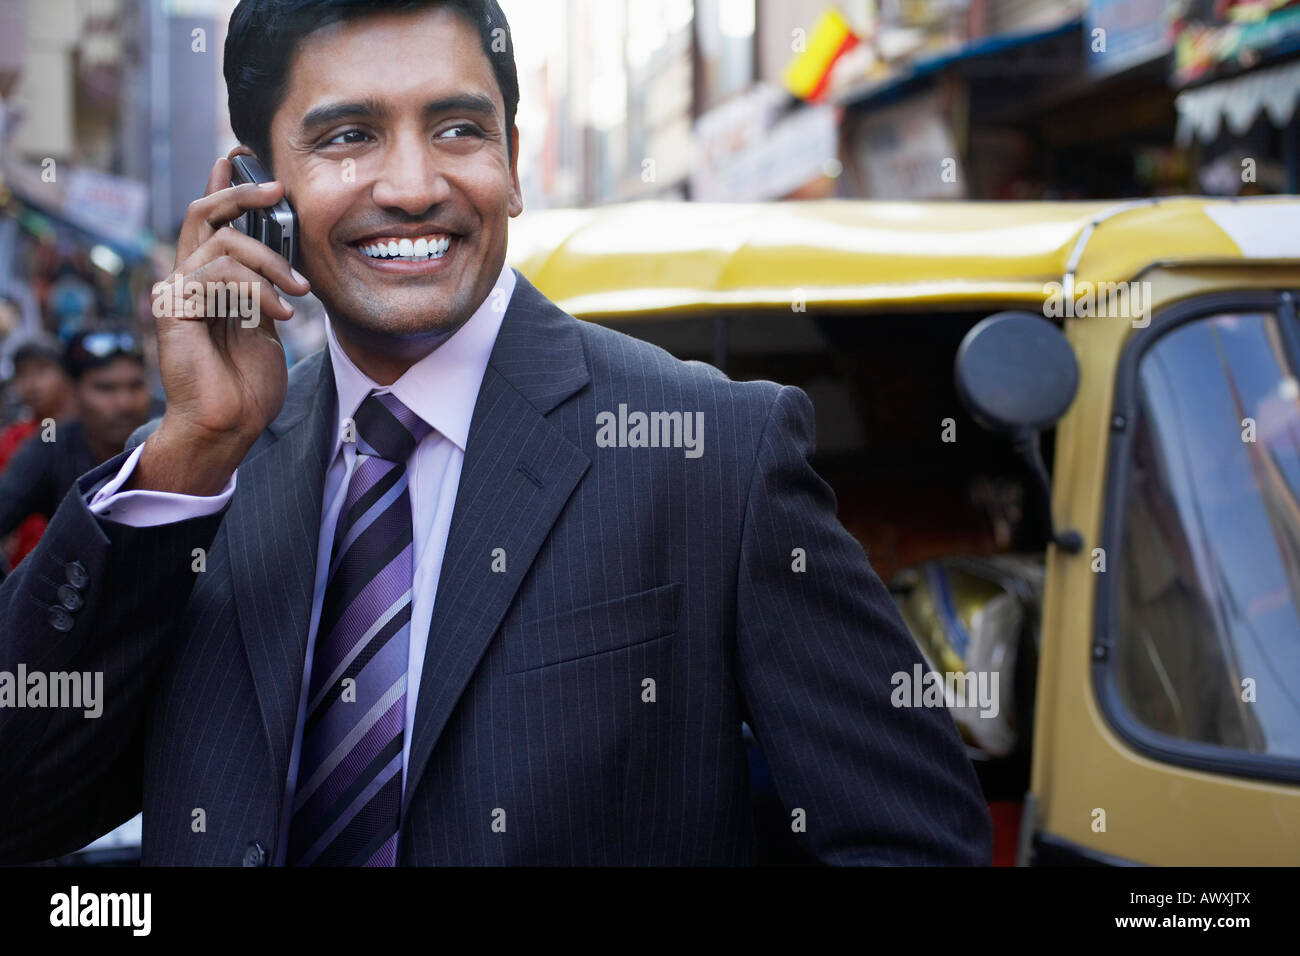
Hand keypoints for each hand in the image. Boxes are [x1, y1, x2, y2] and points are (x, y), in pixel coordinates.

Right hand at [131, 153, 311, 494]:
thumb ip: (265, 288)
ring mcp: (178, 293)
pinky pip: (218, 277)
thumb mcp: (267, 323)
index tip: (242, 157)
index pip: (211, 221)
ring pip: (224, 246)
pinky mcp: (177, 311)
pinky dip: (256, 290)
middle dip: (241, 194)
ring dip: (270, 265)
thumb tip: (285, 259)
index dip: (225, 187)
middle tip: (277, 189)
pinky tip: (279, 313)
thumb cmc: (248, 384)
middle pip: (205, 214)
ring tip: (297, 293)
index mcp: (209, 281)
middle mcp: (187, 280)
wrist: (230, 426)